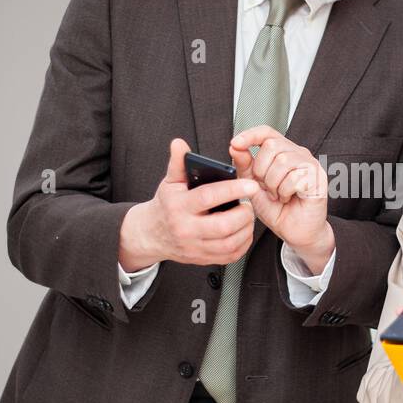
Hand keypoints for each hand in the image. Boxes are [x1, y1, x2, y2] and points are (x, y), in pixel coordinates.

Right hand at [118, 138, 260, 268]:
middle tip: (249, 203)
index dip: (233, 190)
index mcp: (179, 206)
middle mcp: (186, 229)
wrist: (151, 235)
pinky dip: (243, 244)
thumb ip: (178, 163)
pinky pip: (230, 255)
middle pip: (223, 225)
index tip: (250, 184)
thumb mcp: (170, 182)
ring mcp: (194, 247)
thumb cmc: (166, 206)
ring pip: (229, 243)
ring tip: (247, 216)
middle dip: (243, 213)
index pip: (208, 197)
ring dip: (246, 229)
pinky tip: (243, 231)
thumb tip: (179, 143)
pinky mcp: (202, 259)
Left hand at [228, 126, 333, 273]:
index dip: (250, 135)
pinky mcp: (317, 177)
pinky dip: (285, 192)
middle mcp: (298, 154)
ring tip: (277, 195)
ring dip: (273, 184)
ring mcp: (310, 164)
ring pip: (282, 162)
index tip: (235, 143)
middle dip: (261, 170)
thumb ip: (245, 165)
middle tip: (266, 187)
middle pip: (271, 146)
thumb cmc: (278, 210)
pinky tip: (288, 198)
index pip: (266, 132)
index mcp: (283, 152)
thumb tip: (235, 146)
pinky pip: (294, 178)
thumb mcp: (253, 186)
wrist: (295, 232)